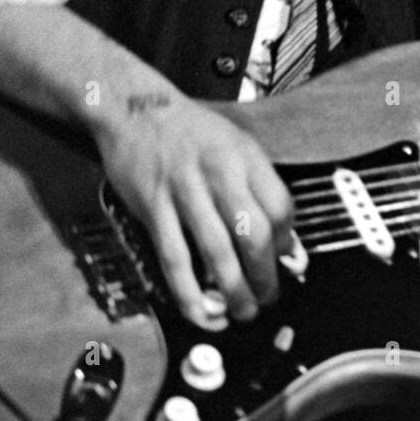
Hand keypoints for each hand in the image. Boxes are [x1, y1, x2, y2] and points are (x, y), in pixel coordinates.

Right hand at [93, 84, 293, 327]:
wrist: (133, 108)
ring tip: (241, 312)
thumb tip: (284, 242)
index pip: (280, 207)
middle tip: (267, 298)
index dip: (286, 242)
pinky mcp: (153, 207)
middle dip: (265, 277)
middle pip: (252, 234)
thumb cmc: (189, 131)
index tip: (285, 260)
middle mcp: (218, 172)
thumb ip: (259, 187)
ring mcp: (184, 190)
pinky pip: (174, 257)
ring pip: (216, 251)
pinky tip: (200, 310)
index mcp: (244, 157)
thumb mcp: (234, 144)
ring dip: (233, 291)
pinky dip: (188, 291)